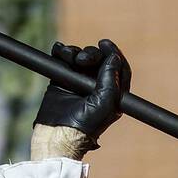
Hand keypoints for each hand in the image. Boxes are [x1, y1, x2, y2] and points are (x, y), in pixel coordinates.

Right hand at [33, 38, 130, 152]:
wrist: (59, 133)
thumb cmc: (86, 124)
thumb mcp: (106, 102)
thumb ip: (111, 78)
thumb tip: (114, 57)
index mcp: (113, 92)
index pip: (118, 66)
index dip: (113, 53)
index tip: (105, 44)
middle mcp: (97, 85)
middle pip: (98, 58)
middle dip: (91, 54)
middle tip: (82, 61)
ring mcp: (79, 81)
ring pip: (80, 56)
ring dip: (74, 53)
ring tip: (69, 60)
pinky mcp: (62, 79)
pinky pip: (63, 59)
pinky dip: (61, 52)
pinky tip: (59, 52)